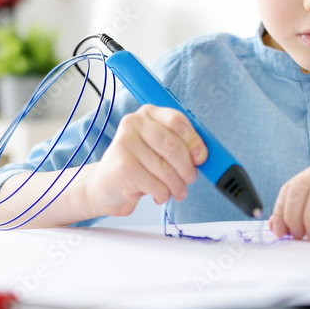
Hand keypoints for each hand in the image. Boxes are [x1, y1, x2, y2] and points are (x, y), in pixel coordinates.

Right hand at [81, 105, 207, 216]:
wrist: (106, 185)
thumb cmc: (140, 165)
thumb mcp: (161, 149)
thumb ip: (182, 145)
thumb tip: (203, 155)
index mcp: (148, 113)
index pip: (177, 121)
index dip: (194, 141)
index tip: (201, 157)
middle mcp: (133, 123)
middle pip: (174, 146)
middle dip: (187, 168)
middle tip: (189, 178)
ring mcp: (125, 144)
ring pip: (167, 170)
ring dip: (177, 186)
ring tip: (174, 190)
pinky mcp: (123, 168)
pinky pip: (157, 186)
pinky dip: (163, 195)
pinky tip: (157, 194)